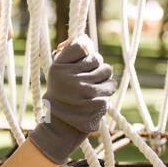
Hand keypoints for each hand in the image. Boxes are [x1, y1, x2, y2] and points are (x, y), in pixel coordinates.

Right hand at [27, 35, 115, 163]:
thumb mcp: (57, 73)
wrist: (60, 126)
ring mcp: (85, 91)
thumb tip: (87, 41)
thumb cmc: (60, 94)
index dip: (85, 54)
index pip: (82, 46)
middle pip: (98, 59)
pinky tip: (94, 99)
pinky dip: (105, 93)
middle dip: (96, 67)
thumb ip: (70, 54)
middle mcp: (70, 78)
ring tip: (94, 88)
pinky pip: (110, 87)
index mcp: (58, 68)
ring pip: (108, 72)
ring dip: (104, 79)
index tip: (80, 64)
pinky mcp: (97, 102)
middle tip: (87, 79)